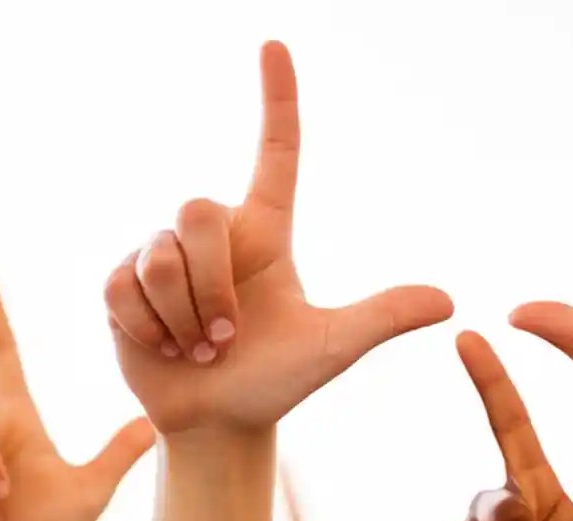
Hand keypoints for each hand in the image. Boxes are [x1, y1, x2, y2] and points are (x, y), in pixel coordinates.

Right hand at [103, 41, 452, 434]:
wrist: (216, 424)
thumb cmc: (275, 382)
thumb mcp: (331, 349)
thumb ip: (381, 318)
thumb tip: (450, 301)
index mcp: (266, 232)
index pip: (275, 153)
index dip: (277, 100)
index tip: (275, 46)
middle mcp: (213, 235)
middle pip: (196, 212)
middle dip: (213, 285)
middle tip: (226, 339)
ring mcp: (162, 256)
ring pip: (160, 256)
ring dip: (183, 317)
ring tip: (197, 350)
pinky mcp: (122, 285)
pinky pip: (124, 286)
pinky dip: (148, 327)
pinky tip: (163, 348)